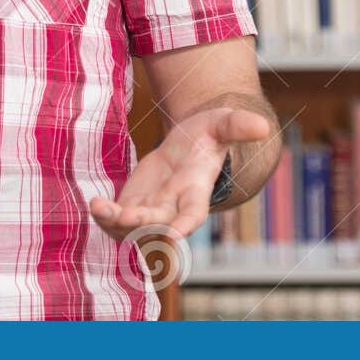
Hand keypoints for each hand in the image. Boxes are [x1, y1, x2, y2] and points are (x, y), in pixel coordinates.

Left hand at [87, 107, 270, 241]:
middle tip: (124, 216)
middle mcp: (173, 207)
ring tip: (99, 207)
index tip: (173, 235)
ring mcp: (151, 210)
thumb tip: (264, 125)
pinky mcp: (132, 205)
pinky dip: (104, 216)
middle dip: (141, 223)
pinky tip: (95, 203)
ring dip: (115, 223)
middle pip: (157, 223)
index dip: (185, 225)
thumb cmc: (207, 134)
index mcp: (196, 190)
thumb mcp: (222, 123)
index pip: (194, 213)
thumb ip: (238, 125)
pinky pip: (116, 219)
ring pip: (132, 228)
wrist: (186, 144)